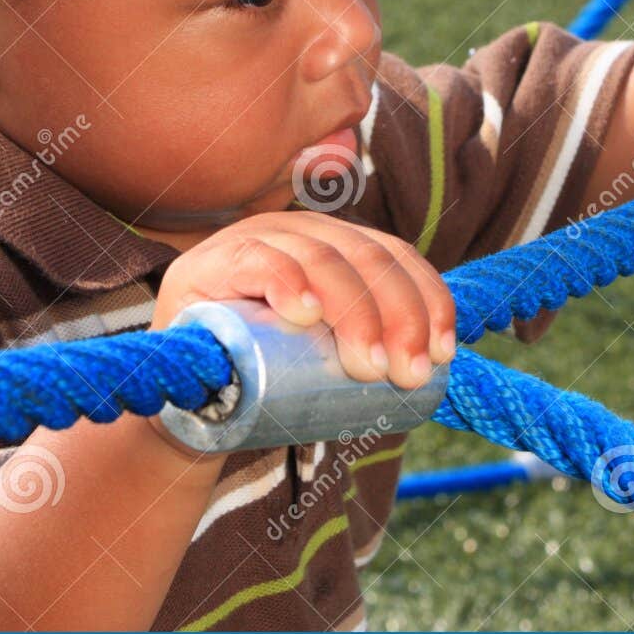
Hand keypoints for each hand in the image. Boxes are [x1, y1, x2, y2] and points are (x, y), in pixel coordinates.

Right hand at [151, 210, 455, 388]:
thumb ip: (373, 344)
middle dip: (398, 315)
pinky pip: (256, 261)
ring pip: (320, 259)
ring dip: (354, 312)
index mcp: (337, 243)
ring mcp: (256, 241)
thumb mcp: (330, 354)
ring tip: (369, 365)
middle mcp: (302, 231)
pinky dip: (286, 282)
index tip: (442, 353)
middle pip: (366, 258)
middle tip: (406, 374)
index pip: (395, 255)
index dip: (427, 297)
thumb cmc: (273, 378)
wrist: (190, 403)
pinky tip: (305, 312)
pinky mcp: (210, 266)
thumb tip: (442, 366)